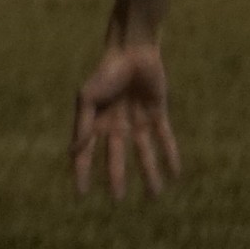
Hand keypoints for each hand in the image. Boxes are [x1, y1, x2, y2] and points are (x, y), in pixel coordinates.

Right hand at [69, 39, 177, 199]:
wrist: (132, 49)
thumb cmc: (106, 71)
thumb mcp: (88, 98)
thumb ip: (82, 125)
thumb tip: (73, 153)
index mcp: (96, 122)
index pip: (86, 153)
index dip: (83, 173)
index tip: (81, 194)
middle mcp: (116, 125)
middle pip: (116, 157)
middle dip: (117, 178)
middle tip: (118, 200)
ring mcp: (137, 120)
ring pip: (144, 153)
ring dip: (149, 173)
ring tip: (155, 195)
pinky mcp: (157, 113)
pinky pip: (164, 138)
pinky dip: (170, 155)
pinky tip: (176, 174)